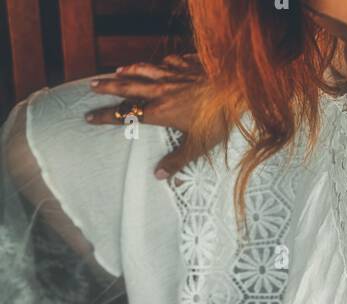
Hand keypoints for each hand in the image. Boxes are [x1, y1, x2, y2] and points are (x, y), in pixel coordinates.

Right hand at [86, 56, 222, 178]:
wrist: (237, 89)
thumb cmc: (219, 121)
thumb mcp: (198, 147)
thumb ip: (177, 161)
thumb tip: (158, 176)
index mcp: (160, 112)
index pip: (126, 115)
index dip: (106, 116)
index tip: (88, 116)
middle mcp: (162, 90)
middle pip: (127, 86)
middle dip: (108, 87)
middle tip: (92, 85)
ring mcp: (173, 74)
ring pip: (143, 70)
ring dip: (128, 71)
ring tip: (116, 72)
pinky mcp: (186, 64)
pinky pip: (166, 62)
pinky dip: (156, 63)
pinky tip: (157, 64)